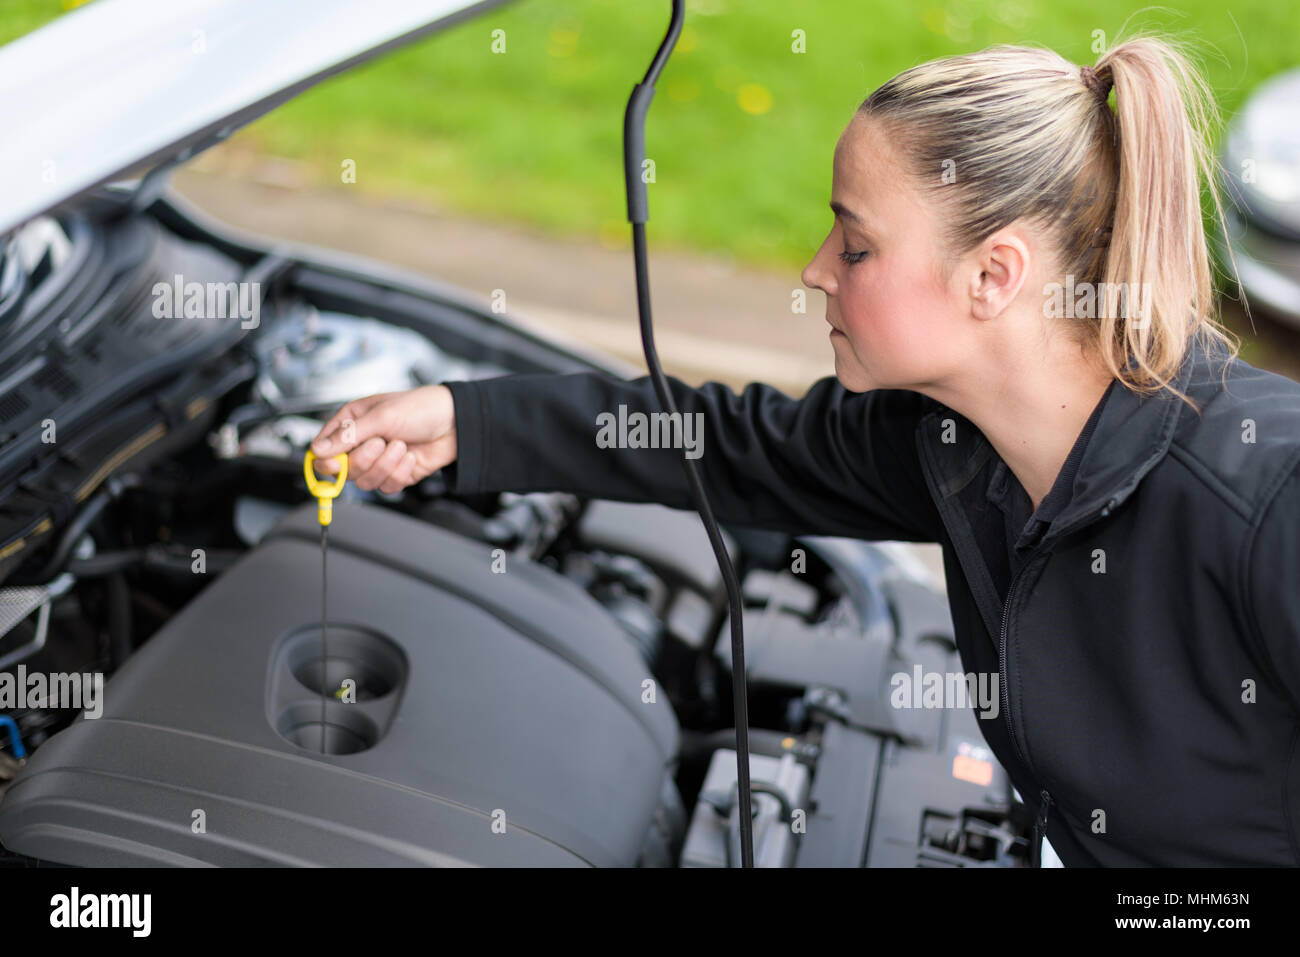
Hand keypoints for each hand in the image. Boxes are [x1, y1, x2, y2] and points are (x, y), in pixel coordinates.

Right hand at [310, 384, 456, 493]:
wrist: (455, 422)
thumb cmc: (420, 408)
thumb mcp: (382, 416)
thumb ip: (348, 436)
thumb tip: (317, 451)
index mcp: (351, 423)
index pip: (323, 449)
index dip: (326, 460)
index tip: (335, 463)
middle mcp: (361, 443)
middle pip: (343, 470)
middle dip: (365, 459)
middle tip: (381, 442)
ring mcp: (379, 461)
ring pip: (365, 482)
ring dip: (385, 466)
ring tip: (401, 446)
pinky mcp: (395, 475)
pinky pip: (387, 487)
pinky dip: (400, 473)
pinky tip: (411, 457)